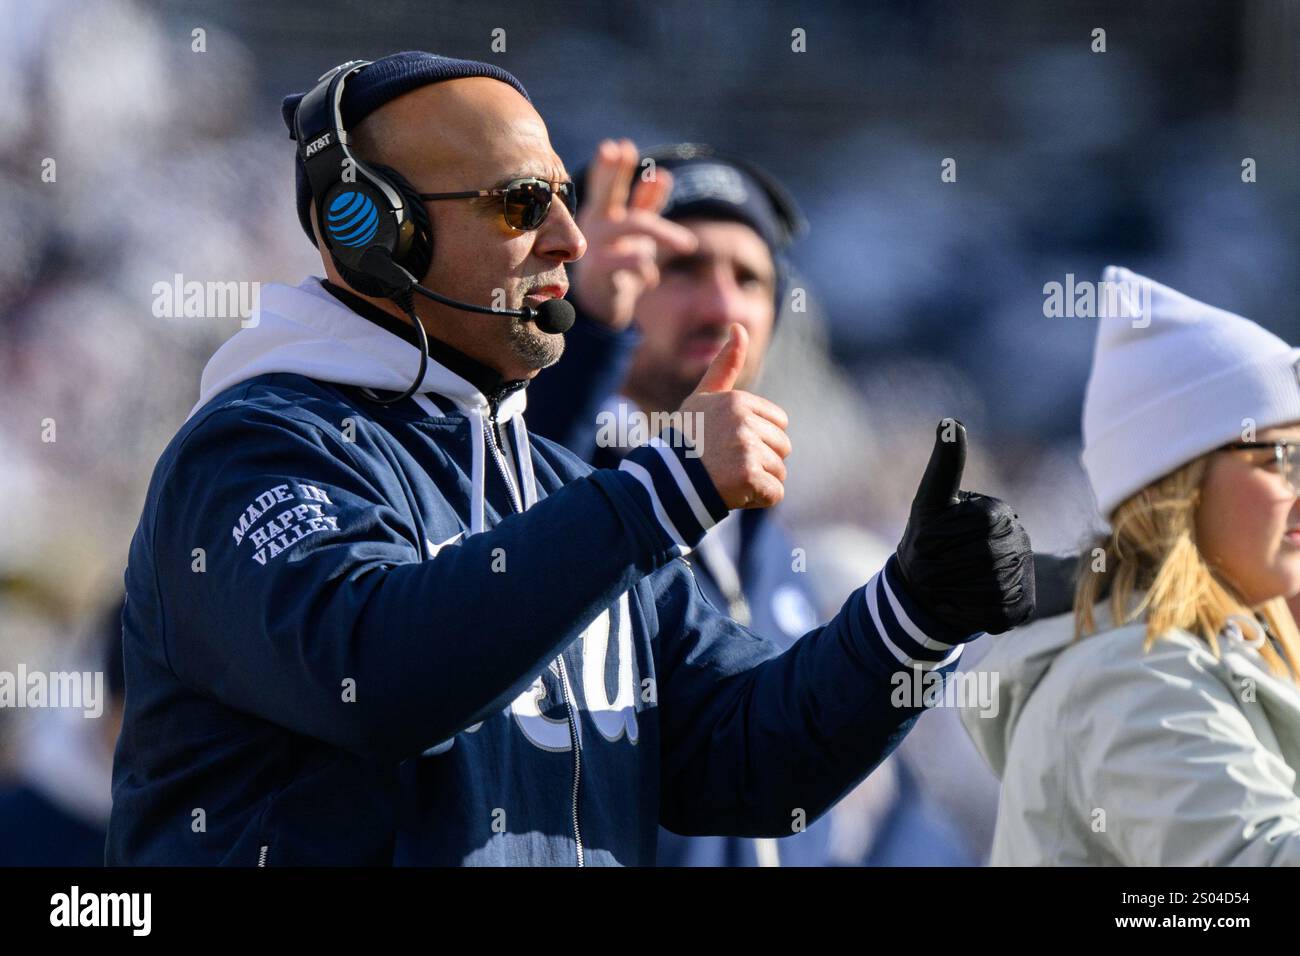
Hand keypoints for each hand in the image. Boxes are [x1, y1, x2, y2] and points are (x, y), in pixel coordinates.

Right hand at [569, 139, 697, 329]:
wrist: (603, 301)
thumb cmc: (619, 258)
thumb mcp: (636, 230)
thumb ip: (646, 204)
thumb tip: (662, 174)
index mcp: (603, 213)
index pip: (605, 184)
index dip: (610, 166)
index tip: (620, 145)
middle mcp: (595, 226)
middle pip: (606, 195)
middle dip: (613, 172)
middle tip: (622, 148)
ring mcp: (593, 247)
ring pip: (632, 225)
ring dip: (663, 232)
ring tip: (688, 245)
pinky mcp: (598, 272)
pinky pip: (630, 261)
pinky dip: (646, 267)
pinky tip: (652, 278)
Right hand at [678, 324, 790, 509]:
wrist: (663, 481)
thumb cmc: (685, 439)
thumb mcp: (703, 398)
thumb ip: (724, 366)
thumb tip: (739, 327)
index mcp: (739, 401)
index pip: (778, 424)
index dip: (757, 439)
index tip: (728, 445)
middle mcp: (744, 421)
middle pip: (781, 448)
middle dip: (760, 461)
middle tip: (726, 465)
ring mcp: (746, 449)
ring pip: (778, 472)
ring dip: (758, 482)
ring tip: (727, 479)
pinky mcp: (748, 476)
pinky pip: (774, 494)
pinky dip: (758, 500)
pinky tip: (733, 494)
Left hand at [895, 419, 1035, 634]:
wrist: (926, 589)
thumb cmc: (925, 540)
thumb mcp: (929, 502)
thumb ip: (944, 466)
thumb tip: (951, 421)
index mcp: (997, 512)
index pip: (983, 522)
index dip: (945, 537)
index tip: (927, 541)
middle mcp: (1020, 540)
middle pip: (988, 557)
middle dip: (947, 567)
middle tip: (929, 569)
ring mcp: (1025, 573)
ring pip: (994, 586)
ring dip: (956, 590)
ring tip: (942, 586)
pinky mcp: (1022, 606)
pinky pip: (999, 612)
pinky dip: (971, 612)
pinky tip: (958, 603)